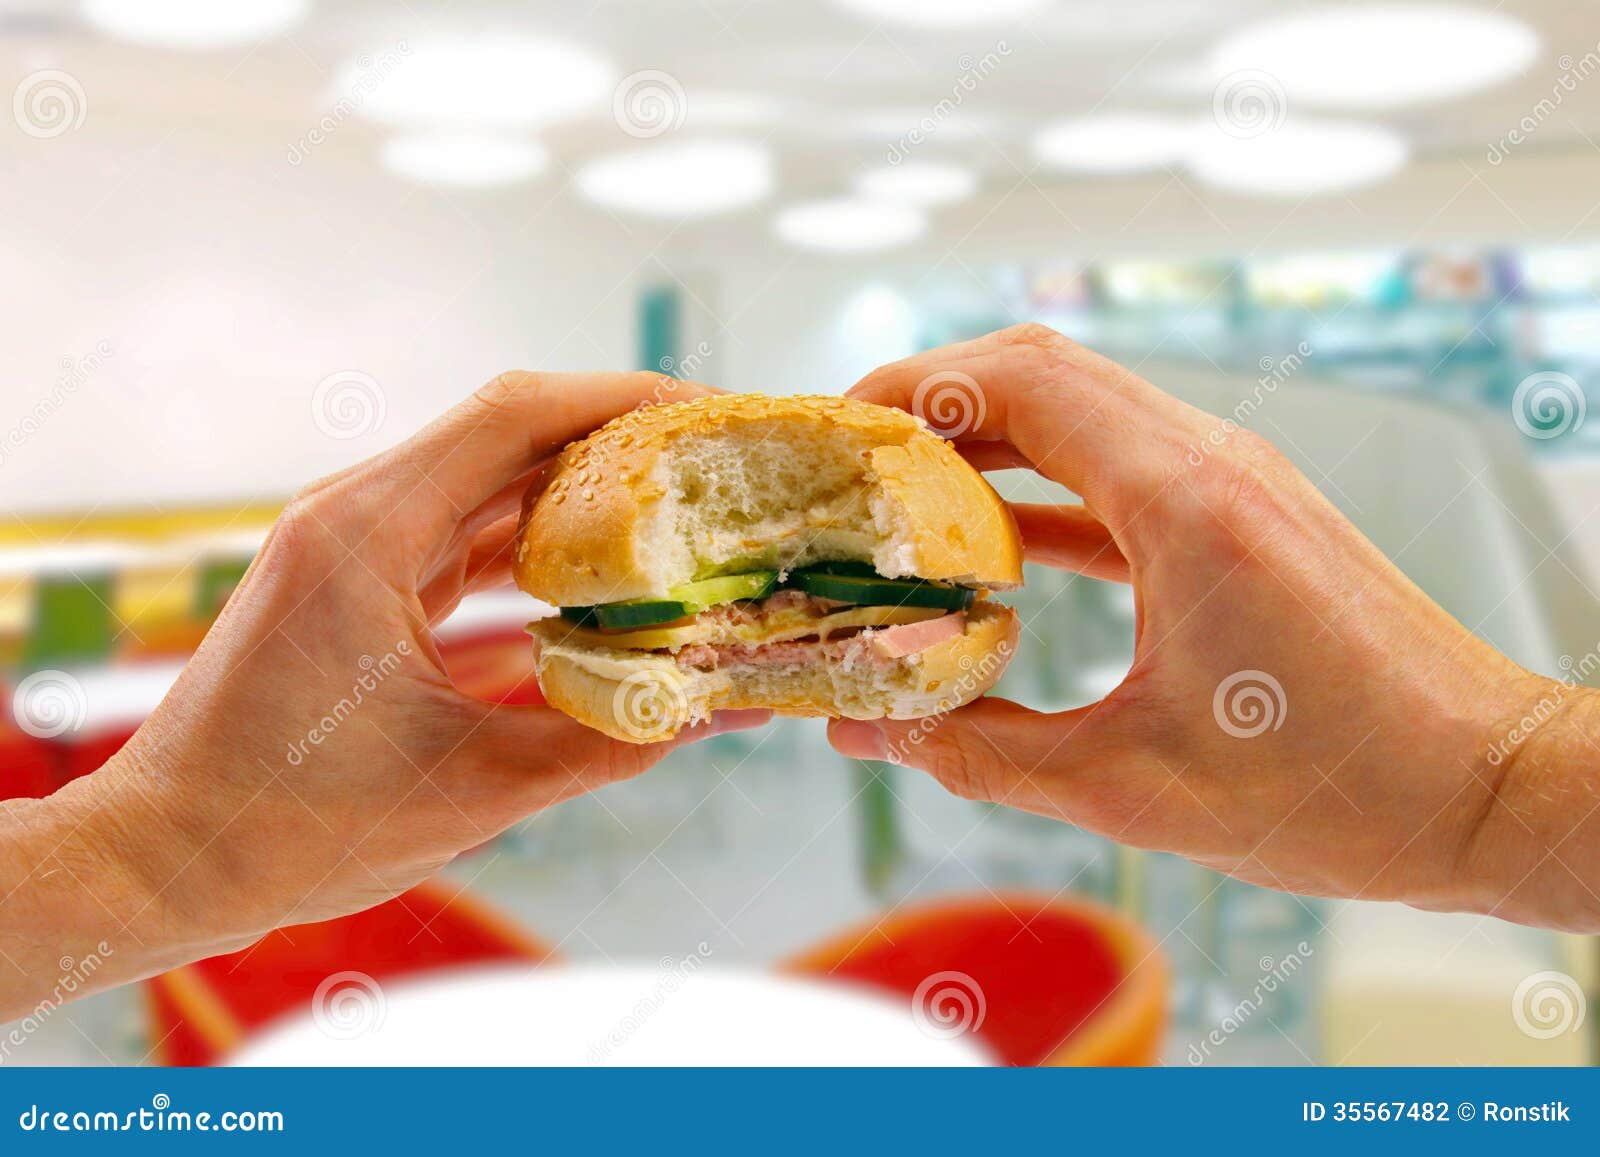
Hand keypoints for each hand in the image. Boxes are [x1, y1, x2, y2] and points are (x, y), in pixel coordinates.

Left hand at [1, 371, 767, 1008]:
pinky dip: (532, 529)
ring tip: (677, 501)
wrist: (165, 858)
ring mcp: (342, 538)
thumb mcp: (476, 790)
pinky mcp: (348, 573)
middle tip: (716, 461)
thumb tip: (724, 711)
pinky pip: (456, 521)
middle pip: (507, 426)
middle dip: (618, 433)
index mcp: (364, 535)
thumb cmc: (292, 831)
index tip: (712, 419)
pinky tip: (597, 560)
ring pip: (483, 470)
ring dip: (578, 478)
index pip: (515, 416)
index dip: (625, 402)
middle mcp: (348, 511)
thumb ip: (610, 742)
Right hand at [829, 325, 1598, 930]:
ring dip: (988, 439)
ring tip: (903, 501)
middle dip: (932, 402)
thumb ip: (980, 751)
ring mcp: (1238, 481)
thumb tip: (866, 727)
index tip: (836, 431)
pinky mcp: (1248, 515)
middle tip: (852, 463)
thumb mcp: (1134, 786)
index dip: (911, 390)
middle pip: (1042, 371)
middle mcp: (1215, 465)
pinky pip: (1121, 467)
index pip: (1021, 381)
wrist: (1488, 788)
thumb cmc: (1345, 790)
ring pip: (1084, 410)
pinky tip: (994, 544)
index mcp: (1186, 504)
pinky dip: (1045, 486)